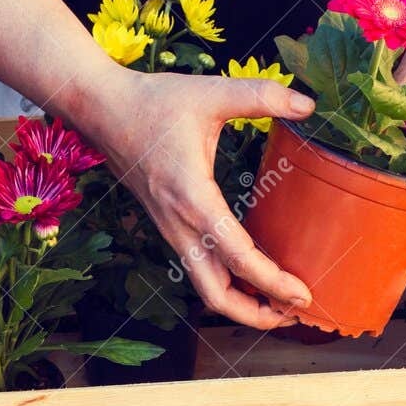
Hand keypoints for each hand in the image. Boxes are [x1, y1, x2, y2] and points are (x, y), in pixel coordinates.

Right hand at [87, 70, 315, 329]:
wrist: (98, 109)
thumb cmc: (151, 101)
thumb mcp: (210, 92)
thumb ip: (261, 95)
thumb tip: (307, 103)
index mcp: (193, 199)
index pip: (238, 258)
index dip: (273, 283)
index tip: (303, 296)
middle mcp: (180, 225)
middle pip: (217, 295)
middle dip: (257, 313)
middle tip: (297, 313)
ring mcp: (172, 230)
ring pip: (206, 288)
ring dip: (242, 304)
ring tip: (281, 304)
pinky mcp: (170, 227)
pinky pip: (200, 269)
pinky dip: (229, 283)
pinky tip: (254, 275)